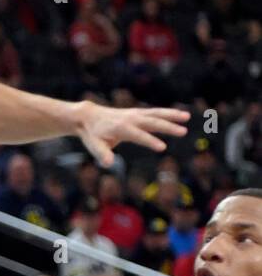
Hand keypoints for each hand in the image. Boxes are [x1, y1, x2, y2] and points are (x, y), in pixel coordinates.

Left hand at [74, 100, 188, 166]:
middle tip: (183, 132)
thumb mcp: (93, 145)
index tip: (162, 148)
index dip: (149, 141)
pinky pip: (154, 112)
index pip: (137, 135)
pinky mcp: (137, 113)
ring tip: (187, 116)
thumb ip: (102, 153)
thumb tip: (108, 164)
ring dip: (171, 115)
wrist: (88, 116)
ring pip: (155, 114)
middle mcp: (129, 119)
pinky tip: (181, 115)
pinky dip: (167, 113)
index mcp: (120, 128)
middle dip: (166, 127)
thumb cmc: (92, 134)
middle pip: (150, 123)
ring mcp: (134, 114)